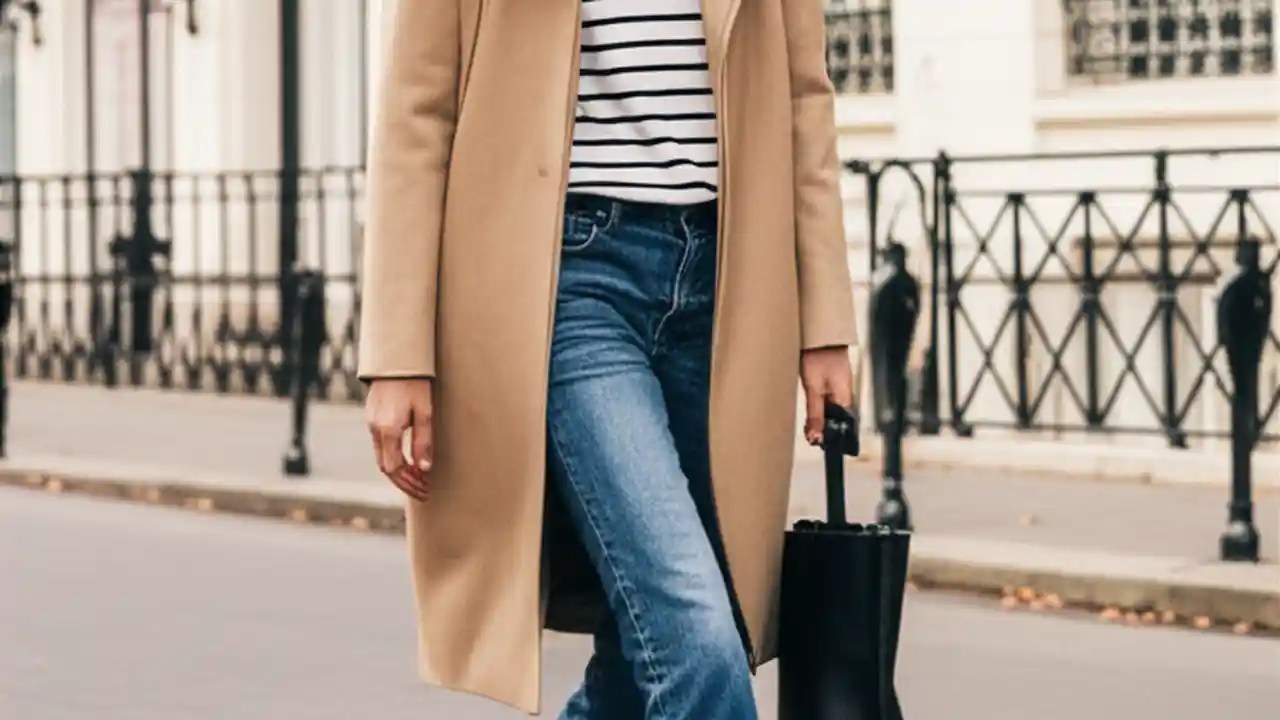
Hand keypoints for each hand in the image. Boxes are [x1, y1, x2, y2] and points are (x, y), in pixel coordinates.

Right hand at [365, 378, 433, 500]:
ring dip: (400, 472)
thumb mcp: (424, 412)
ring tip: (419, 479)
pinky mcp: (372, 418)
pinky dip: (394, 458)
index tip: (425, 489)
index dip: (409, 483)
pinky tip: (408, 460)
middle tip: (424, 490)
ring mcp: (371, 424)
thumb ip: (423, 441)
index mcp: (388, 430)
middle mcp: (375, 430)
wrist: (394, 360)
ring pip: (382, 458)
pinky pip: (381, 446)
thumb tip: (424, 468)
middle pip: (386, 467)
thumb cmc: (414, 383)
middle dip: (405, 482)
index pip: (394, 469)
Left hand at [801, 346, 854, 445]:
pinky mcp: (830, 382)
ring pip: (829, 411)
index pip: (843, 427)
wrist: (818, 335)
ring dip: (819, 419)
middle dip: (823, 430)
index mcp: (845, 399)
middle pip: (836, 420)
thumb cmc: (818, 358)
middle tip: (809, 436)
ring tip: (807, 426)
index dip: (832, 437)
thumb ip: (815, 414)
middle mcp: (844, 395)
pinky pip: (825, 401)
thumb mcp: (813, 388)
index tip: (818, 443)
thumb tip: (817, 438)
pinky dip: (817, 408)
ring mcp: (838, 388)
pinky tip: (808, 410)